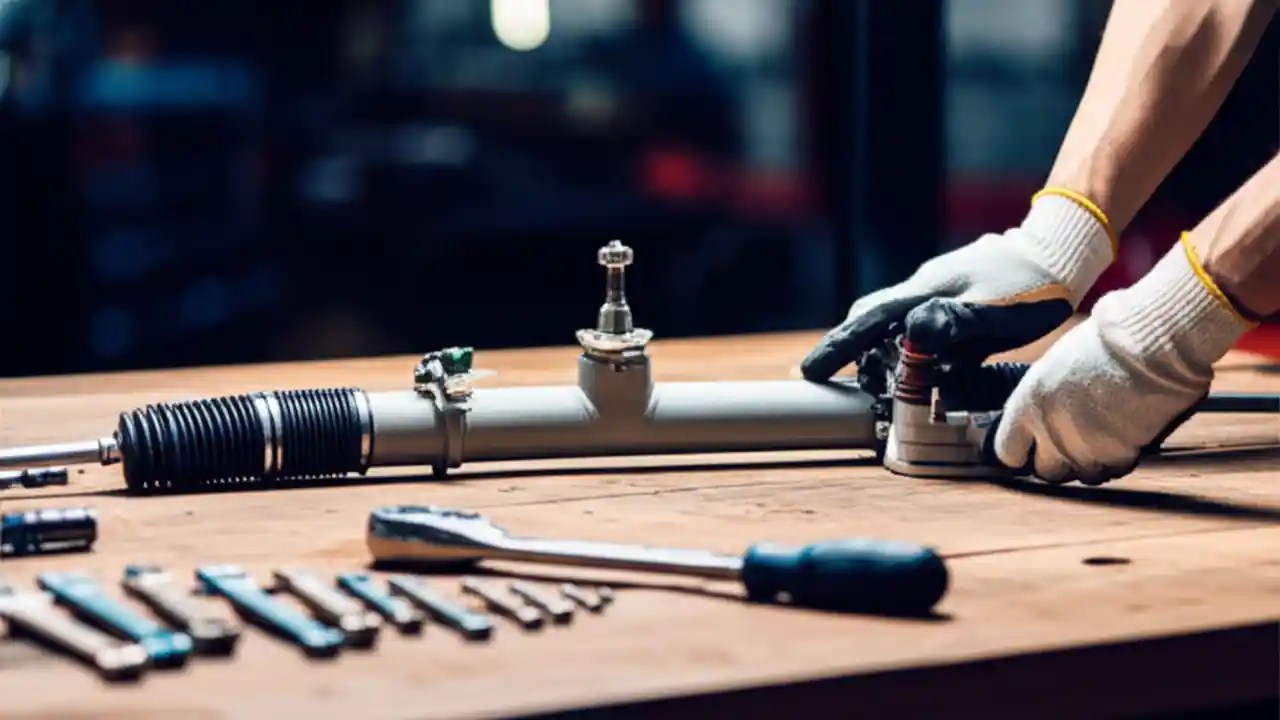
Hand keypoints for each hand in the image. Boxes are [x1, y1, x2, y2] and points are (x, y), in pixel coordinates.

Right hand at [801, 192, 1114, 379]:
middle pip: (872, 321)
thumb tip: (911, 335)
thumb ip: (953, 322)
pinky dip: (915, 355)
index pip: (868, 320)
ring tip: (890, 389)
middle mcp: (923, 292)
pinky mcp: (956, 308)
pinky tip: (929, 375)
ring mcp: (939, 298)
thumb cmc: (1031, 285)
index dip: (838, 347)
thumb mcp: (994, 309)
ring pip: (896, 328)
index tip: (810, 372)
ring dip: (887, 357)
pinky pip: (923, 333)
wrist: (1060, 253)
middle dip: (855, 351)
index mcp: (924, 292)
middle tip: (852, 385)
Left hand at [992, 236, 1253, 484]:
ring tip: (1105, 437)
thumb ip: (1045, 397)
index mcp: (1027, 405)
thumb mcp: (1055, 366)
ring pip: (1081, 475)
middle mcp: (1049, 432)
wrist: (1148, 347)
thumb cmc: (1103, 344)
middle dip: (1059, 461)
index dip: (1021, 451)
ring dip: (1091, 462)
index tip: (1031, 448)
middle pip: (1045, 471)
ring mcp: (1082, 449)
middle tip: (1075, 442)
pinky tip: (1128, 437)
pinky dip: (1120, 460)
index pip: (1007, 451)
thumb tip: (1046, 410)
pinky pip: (1113, 471)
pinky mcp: (1116, 456)